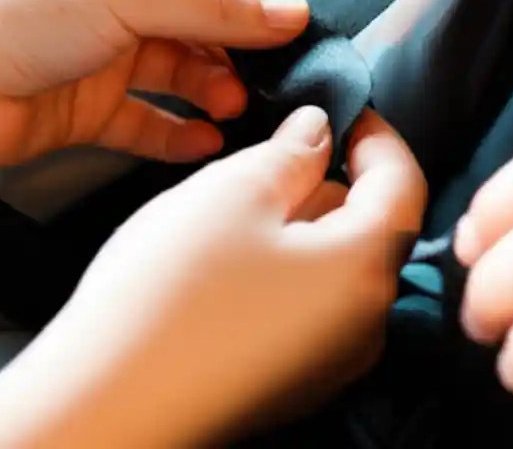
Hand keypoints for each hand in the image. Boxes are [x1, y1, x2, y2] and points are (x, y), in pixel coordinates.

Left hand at [0, 0, 309, 169]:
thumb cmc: (9, 17)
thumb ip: (213, 7)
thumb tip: (288, 13)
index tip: (297, 26)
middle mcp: (113, 1)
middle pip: (200, 25)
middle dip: (238, 53)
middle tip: (275, 79)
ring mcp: (101, 57)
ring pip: (179, 76)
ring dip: (213, 93)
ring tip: (237, 111)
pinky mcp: (87, 112)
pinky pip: (148, 122)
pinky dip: (178, 134)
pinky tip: (204, 144)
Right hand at [0, 107, 425, 446]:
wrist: (109, 403)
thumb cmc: (169, 293)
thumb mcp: (231, 193)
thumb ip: (289, 153)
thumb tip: (319, 132)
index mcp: (365, 268)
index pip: (403, 183)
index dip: (376, 136)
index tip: (348, 109)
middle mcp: (365, 324)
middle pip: (370, 229)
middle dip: (330, 184)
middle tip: (274, 155)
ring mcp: (329, 362)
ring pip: (334, 269)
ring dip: (301, 230)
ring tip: (236, 213)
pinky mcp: (290, 385)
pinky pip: (305, 310)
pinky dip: (282, 273)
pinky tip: (224, 267)